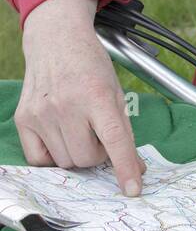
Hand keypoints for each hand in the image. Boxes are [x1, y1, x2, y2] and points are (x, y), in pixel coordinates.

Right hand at [18, 0, 145, 194]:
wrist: (56, 41)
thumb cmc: (90, 66)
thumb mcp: (116, 91)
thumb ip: (125, 131)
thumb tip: (137, 168)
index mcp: (97, 95)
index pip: (114, 139)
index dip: (125, 167)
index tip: (133, 189)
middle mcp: (66, 105)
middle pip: (86, 158)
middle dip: (98, 155)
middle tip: (98, 135)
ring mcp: (41, 113)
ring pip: (65, 162)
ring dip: (76, 154)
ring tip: (79, 129)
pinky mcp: (23, 119)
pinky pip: (40, 159)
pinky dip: (53, 155)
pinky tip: (59, 135)